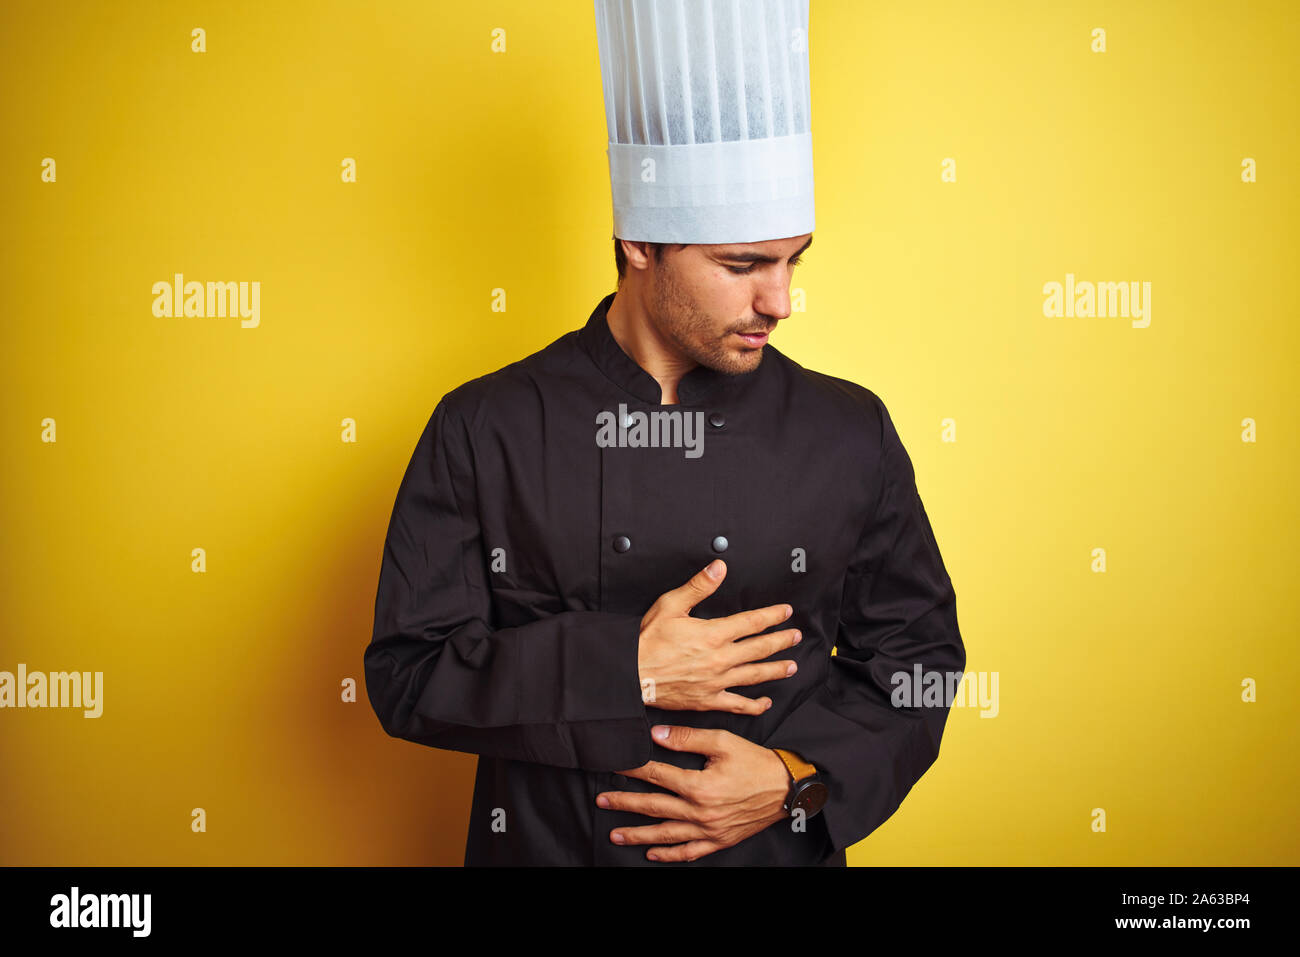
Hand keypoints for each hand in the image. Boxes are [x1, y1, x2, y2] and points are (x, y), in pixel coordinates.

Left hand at [597, 724, 790, 861]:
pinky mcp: (719, 840)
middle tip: (602, 800)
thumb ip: (689, 738)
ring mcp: (709, 830)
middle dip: (625, 803)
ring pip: (666, 834)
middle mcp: (700, 812)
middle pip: (654, 807)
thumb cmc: (756, 762)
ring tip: (616, 834)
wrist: (787, 788)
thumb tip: (658, 735)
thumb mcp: (723, 742)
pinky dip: (669, 855)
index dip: (633, 769)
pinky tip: (652, 854)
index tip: (615, 766)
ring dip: (638, 834)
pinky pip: (689, 852)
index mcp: (699, 785)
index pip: (657, 775)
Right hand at [637, 559, 800, 713]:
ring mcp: (716, 681)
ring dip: (776, 670)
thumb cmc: (647, 641)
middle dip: (781, 641)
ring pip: (754, 675)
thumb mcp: (671, 605)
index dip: (772, 616)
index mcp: (713, 634)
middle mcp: (720, 658)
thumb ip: (698, 586)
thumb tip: (719, 567)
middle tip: (796, 636)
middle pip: (759, 648)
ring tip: (792, 666)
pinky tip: (765, 702)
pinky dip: (754, 705)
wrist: (631, 674)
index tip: (786, 612)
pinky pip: (737, 704)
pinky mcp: (708, 700)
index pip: (752, 622)